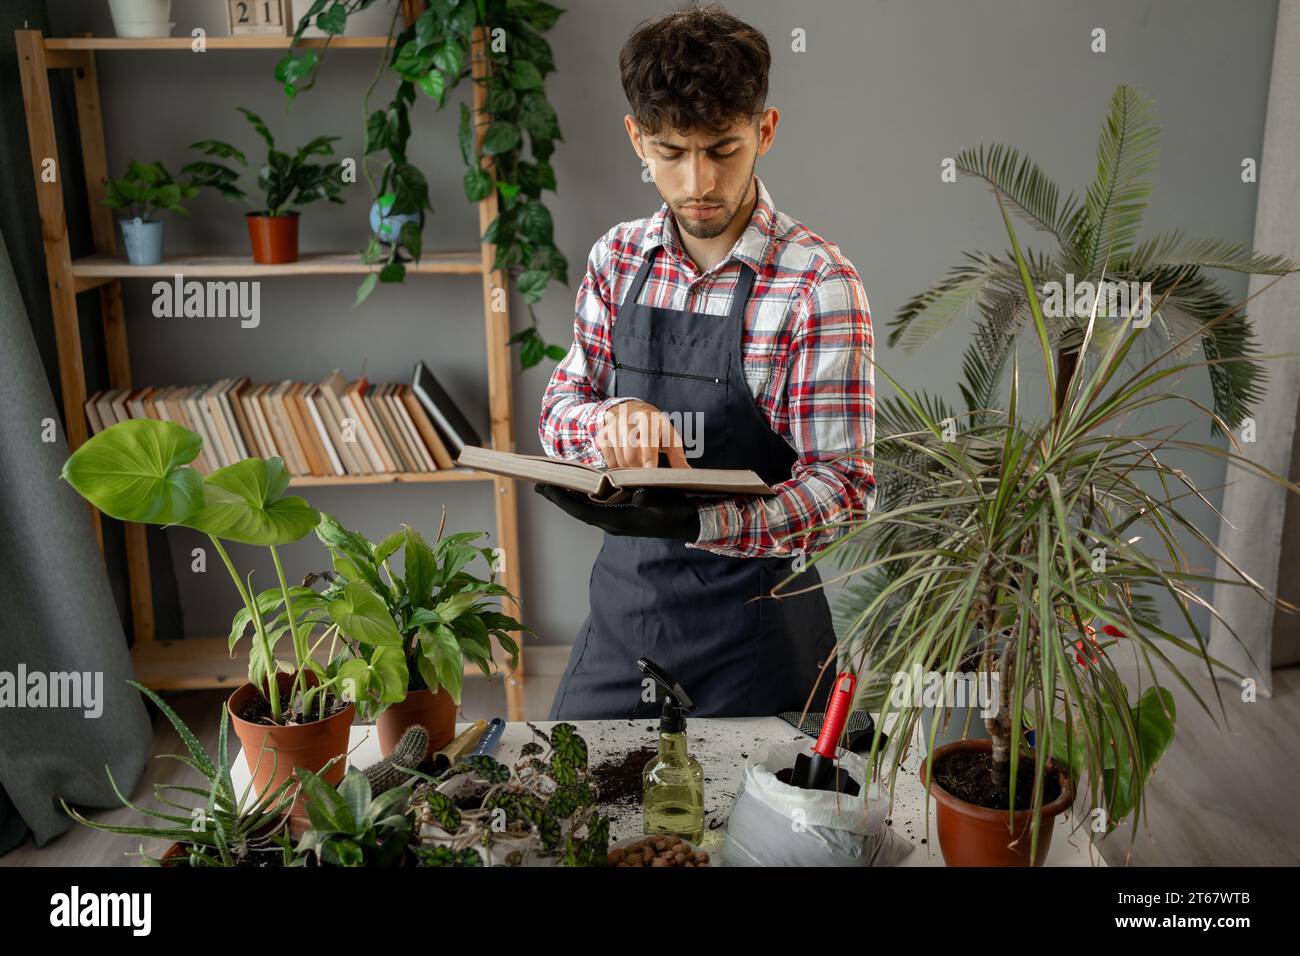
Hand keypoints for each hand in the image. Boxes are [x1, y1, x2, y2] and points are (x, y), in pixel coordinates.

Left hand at [535, 484, 699, 540]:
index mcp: (619, 521)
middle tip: (538, 484)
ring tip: (553, 484)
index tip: (543, 486)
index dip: (561, 499)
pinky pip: (594, 508)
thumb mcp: (668, 503)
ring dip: (569, 498)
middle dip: (559, 498)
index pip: (582, 511)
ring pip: (585, 510)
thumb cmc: (679, 512)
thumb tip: (637, 495)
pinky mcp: (621, 518)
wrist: (690, 522)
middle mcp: (613, 523)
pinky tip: (578, 488)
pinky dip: (582, 498)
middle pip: (578, 511)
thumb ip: (653, 499)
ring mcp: (616, 522)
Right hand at [597, 400, 689, 468]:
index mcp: (648, 418)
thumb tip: (687, 474)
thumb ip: (677, 455)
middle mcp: (628, 421)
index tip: (651, 469)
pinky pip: (610, 461)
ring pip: (620, 460)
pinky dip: (619, 468)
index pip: (647, 439)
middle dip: (640, 468)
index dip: (649, 456)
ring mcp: (613, 428)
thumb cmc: (653, 425)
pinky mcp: (603, 437)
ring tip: (638, 465)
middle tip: (647, 471)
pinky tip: (626, 462)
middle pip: (631, 455)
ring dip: (630, 469)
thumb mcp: (668, 435)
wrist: (628, 408)